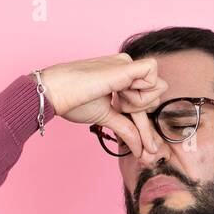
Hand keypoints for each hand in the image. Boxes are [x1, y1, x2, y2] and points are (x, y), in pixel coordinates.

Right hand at [34, 54, 168, 153]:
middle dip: (146, 120)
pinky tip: (122, 96)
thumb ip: (125, 128)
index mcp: (122, 78)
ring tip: (117, 104)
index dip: (146, 127)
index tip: (145, 148)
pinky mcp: (125, 65)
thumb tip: (140, 148)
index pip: (145, 102)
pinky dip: (142, 92)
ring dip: (140, 105)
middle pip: (156, 96)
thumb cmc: (73, 100)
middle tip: (133, 130)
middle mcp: (127, 68)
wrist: (55, 91)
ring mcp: (126, 65)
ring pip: (158, 87)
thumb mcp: (106, 117)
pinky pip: (152, 73)